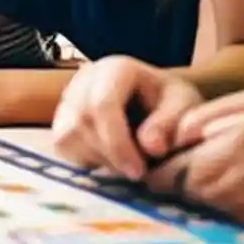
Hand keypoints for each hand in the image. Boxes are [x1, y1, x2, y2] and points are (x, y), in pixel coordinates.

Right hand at [52, 56, 201, 179]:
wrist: (153, 100)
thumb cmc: (169, 101)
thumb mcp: (183, 105)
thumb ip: (170, 124)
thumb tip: (151, 147)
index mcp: (114, 69)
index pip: (102, 104)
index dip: (117, 142)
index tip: (139, 171)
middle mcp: (83, 79)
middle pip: (82, 122)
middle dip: (109, 155)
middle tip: (137, 175)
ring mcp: (67, 100)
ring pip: (67, 136)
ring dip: (98, 159)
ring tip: (127, 164)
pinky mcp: (61, 121)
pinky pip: (63, 146)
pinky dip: (87, 160)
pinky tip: (112, 160)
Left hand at [144, 87, 243, 234]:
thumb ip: (208, 114)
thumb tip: (174, 135)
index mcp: (228, 151)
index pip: (171, 174)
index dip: (162, 169)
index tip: (163, 160)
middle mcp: (236, 186)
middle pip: (186, 191)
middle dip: (181, 178)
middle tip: (192, 162)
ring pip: (207, 204)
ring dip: (204, 190)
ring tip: (221, 168)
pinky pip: (230, 214)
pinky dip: (227, 201)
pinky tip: (242, 181)